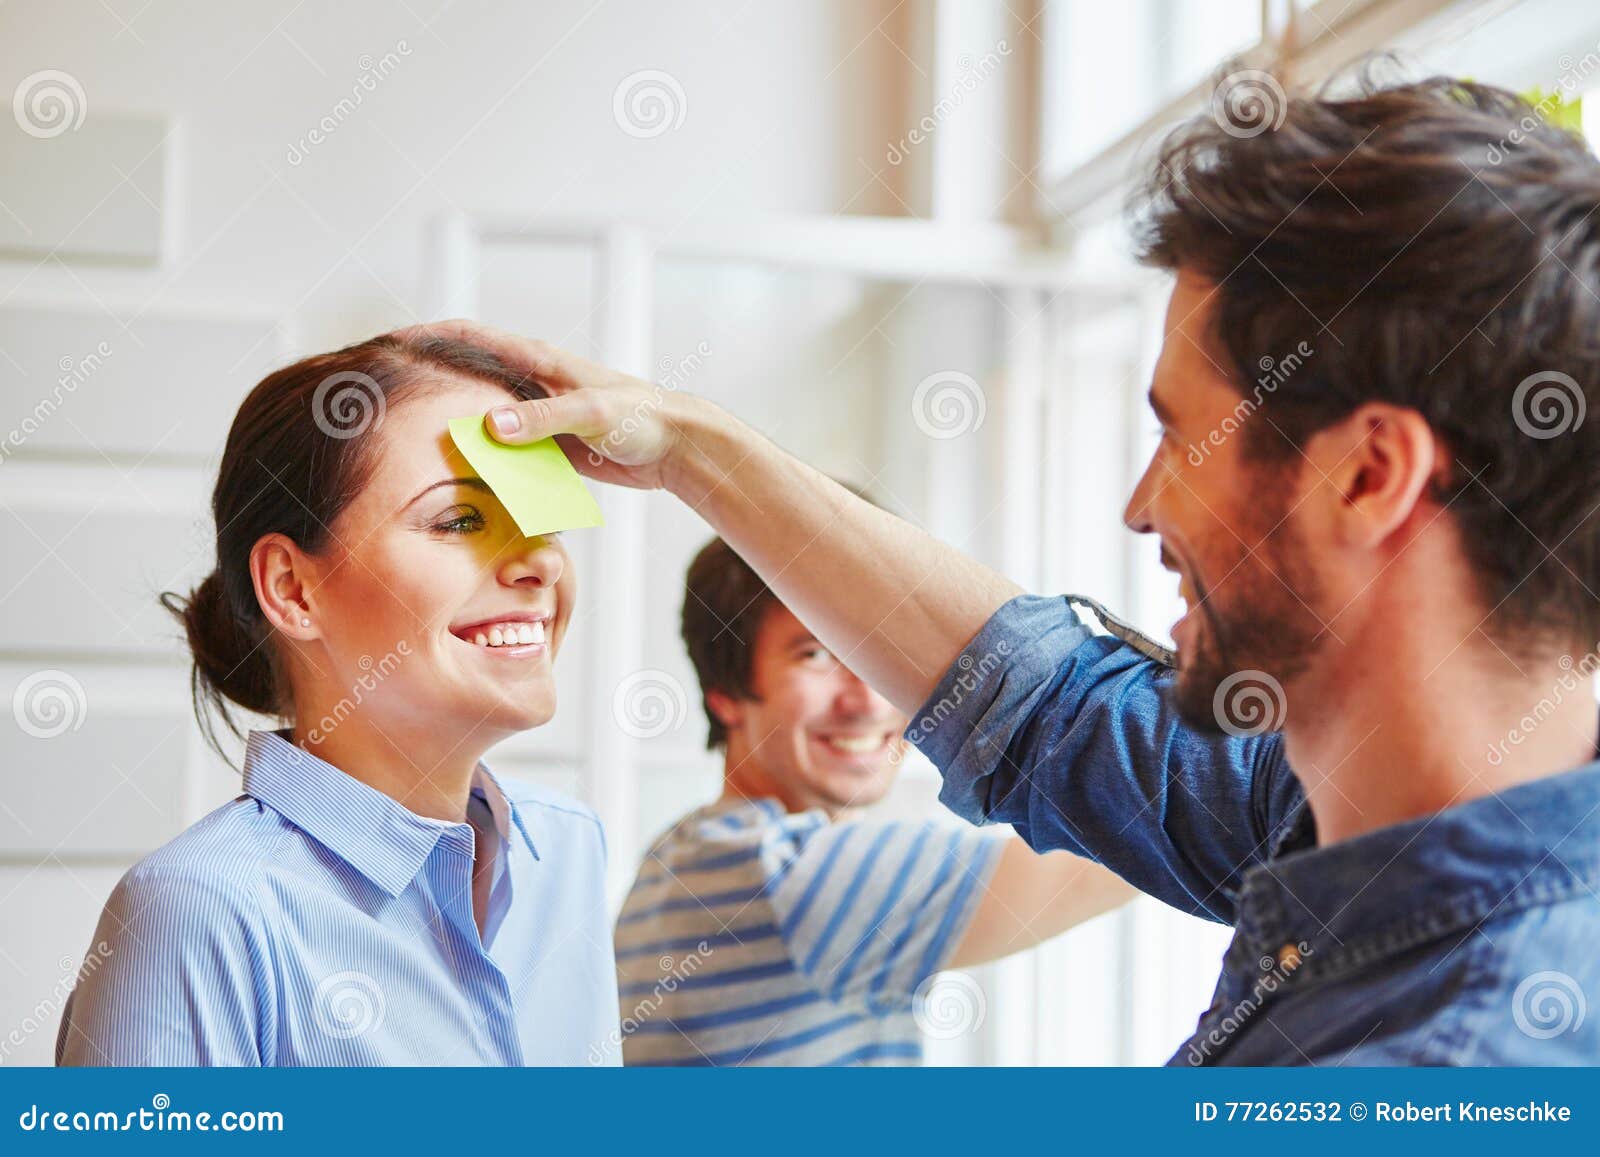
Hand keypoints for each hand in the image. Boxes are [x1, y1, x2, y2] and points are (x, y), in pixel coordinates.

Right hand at [400, 319, 695, 491]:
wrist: (676, 445)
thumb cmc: (643, 417)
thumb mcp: (592, 413)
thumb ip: (543, 418)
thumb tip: (490, 424)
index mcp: (536, 361)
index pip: (465, 337)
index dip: (421, 337)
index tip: (382, 346)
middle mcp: (529, 385)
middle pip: (463, 380)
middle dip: (424, 387)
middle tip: (378, 405)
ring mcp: (536, 417)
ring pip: (480, 422)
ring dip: (452, 434)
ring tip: (406, 450)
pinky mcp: (547, 447)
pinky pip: (505, 455)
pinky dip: (483, 465)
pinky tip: (461, 486)